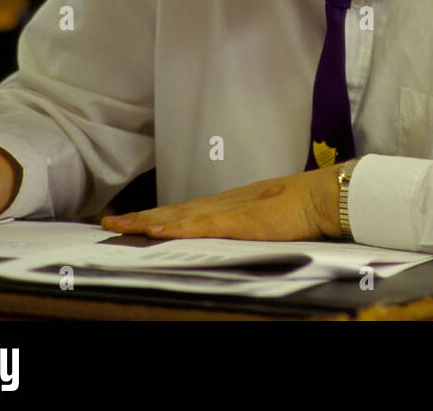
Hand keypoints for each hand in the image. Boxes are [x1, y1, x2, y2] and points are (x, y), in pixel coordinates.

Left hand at [100, 166, 342, 239]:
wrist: (324, 197)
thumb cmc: (304, 208)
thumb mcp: (268, 219)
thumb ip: (249, 225)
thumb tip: (237, 234)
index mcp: (230, 205)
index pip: (184, 211)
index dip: (157, 215)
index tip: (132, 220)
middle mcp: (222, 204)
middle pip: (173, 211)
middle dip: (139, 218)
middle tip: (108, 222)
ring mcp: (228, 211)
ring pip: (178, 216)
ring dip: (146, 221)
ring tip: (119, 225)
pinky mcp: (238, 221)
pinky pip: (199, 226)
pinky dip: (175, 227)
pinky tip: (155, 230)